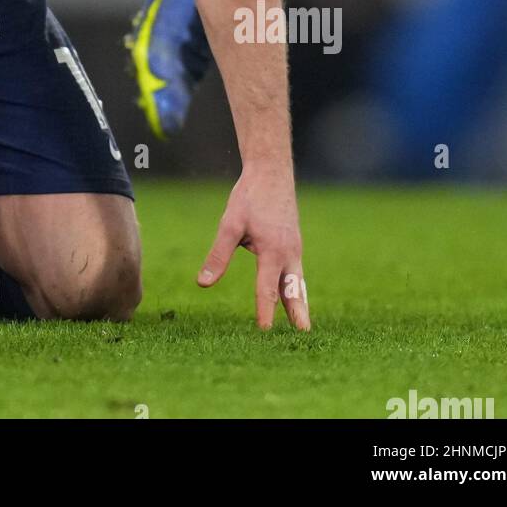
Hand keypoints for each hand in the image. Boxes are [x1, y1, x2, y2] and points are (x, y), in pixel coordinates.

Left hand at [197, 162, 309, 329]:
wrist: (271, 172)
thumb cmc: (249, 197)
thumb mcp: (230, 225)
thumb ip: (218, 256)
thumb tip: (202, 283)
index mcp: (273, 250)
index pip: (267, 289)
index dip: (264, 311)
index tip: (264, 331)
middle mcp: (288, 253)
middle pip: (293, 290)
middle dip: (298, 312)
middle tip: (304, 334)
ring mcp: (294, 248)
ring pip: (297, 281)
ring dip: (299, 302)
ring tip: (302, 324)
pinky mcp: (294, 243)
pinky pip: (296, 271)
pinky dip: (296, 287)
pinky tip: (293, 295)